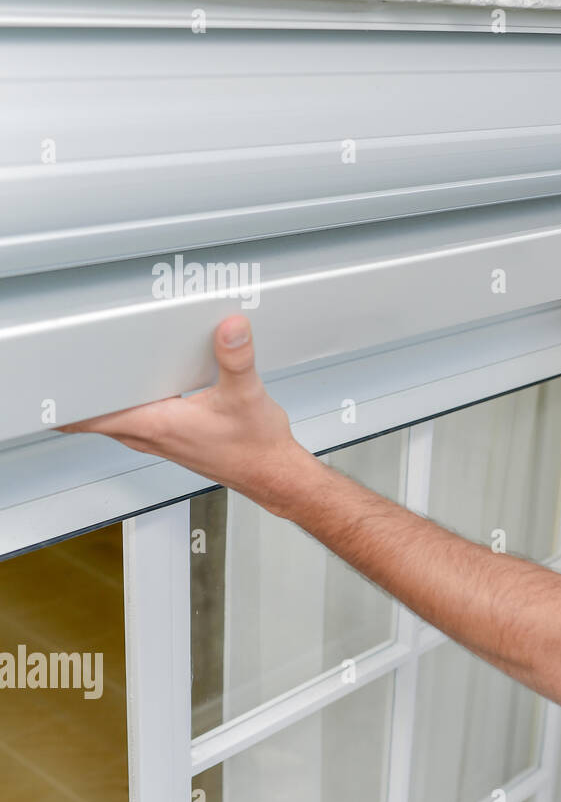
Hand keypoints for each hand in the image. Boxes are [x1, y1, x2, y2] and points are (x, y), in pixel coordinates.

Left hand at [55, 314, 313, 513]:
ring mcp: (157, 439)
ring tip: (94, 370)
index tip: (47, 379)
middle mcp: (150, 435)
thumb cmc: (255, 447)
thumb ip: (235, 358)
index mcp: (156, 424)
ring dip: (100, 399)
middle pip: (92, 416)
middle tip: (64, 361)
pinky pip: (130, 421)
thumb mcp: (246, 395)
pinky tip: (139, 387)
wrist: (272, 472)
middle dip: (77, 391)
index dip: (61, 401)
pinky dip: (124, 405)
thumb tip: (230, 328)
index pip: (87, 417)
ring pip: (110, 419)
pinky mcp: (169, 439)